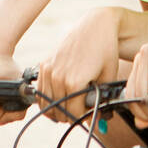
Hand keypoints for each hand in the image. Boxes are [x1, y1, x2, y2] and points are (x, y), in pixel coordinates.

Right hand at [37, 7, 122, 123]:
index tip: (91, 117)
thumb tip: (99, 121)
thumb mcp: (108, 77)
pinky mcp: (44, 64)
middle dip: (71, 115)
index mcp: (74, 82)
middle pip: (59, 112)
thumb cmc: (106, 50)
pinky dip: (46, 98)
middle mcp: (58, 77)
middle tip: (81, 111)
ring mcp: (48, 70)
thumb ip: (102, 101)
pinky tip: (58, 97)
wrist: (96, 26)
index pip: (73, 114)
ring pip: (46, 104)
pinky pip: (39, 91)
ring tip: (70, 105)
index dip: (84, 119)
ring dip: (57, 109)